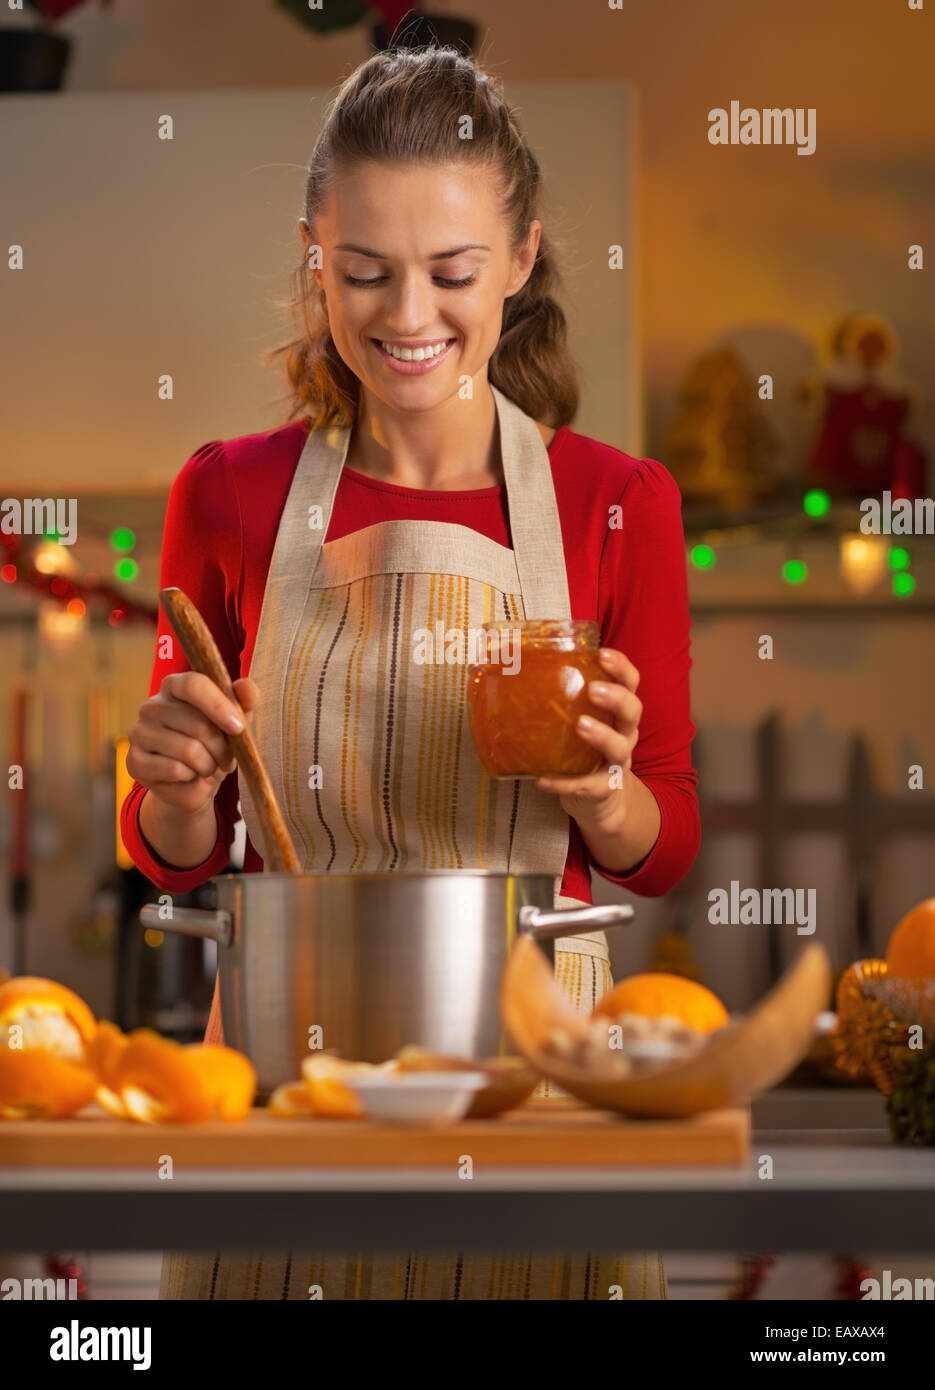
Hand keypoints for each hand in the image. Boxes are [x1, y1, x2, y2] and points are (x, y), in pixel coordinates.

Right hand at [126, 672, 258, 816]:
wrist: (194, 783)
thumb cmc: (214, 745)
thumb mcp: (233, 723)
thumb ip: (243, 702)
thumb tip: (248, 687)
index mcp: (174, 686)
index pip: (193, 684)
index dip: (218, 705)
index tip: (238, 727)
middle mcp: (152, 706)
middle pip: (197, 724)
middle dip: (222, 748)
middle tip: (227, 758)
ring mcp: (139, 733)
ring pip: (189, 751)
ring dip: (209, 765)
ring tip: (209, 767)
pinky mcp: (135, 761)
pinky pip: (175, 770)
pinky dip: (191, 777)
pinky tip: (190, 776)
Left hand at [535, 647, 640, 827]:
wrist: (595, 796)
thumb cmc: (581, 746)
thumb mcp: (576, 718)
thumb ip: (556, 697)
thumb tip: (506, 662)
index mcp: (617, 710)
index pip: (630, 682)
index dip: (620, 667)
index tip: (601, 654)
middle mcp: (624, 732)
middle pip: (633, 710)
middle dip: (616, 697)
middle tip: (593, 690)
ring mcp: (617, 762)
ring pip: (619, 747)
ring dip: (601, 735)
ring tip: (580, 725)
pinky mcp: (603, 788)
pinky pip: (588, 786)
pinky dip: (566, 783)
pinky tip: (544, 780)